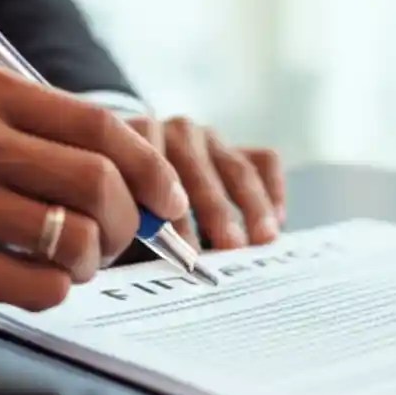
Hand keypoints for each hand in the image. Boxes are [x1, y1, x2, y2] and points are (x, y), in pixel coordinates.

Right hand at [0, 62, 189, 325]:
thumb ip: (65, 147)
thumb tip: (161, 191)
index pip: (101, 124)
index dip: (152, 167)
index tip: (169, 199)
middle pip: (99, 181)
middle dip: (127, 222)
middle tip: (116, 240)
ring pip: (78, 236)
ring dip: (92, 262)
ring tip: (71, 263)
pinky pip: (46, 285)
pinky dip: (56, 290)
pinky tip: (32, 281)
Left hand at [125, 117, 283, 250]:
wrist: (145, 199)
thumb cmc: (130, 219)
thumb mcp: (118, 227)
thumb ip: (131, 236)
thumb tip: (155, 262)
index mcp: (132, 142)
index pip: (148, 163)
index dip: (165, 203)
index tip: (181, 243)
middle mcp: (173, 132)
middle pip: (197, 165)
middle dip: (214, 209)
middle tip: (228, 245)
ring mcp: (211, 139)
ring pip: (236, 167)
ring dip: (251, 205)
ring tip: (262, 239)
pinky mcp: (241, 150)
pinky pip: (265, 162)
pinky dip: (272, 191)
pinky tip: (277, 222)